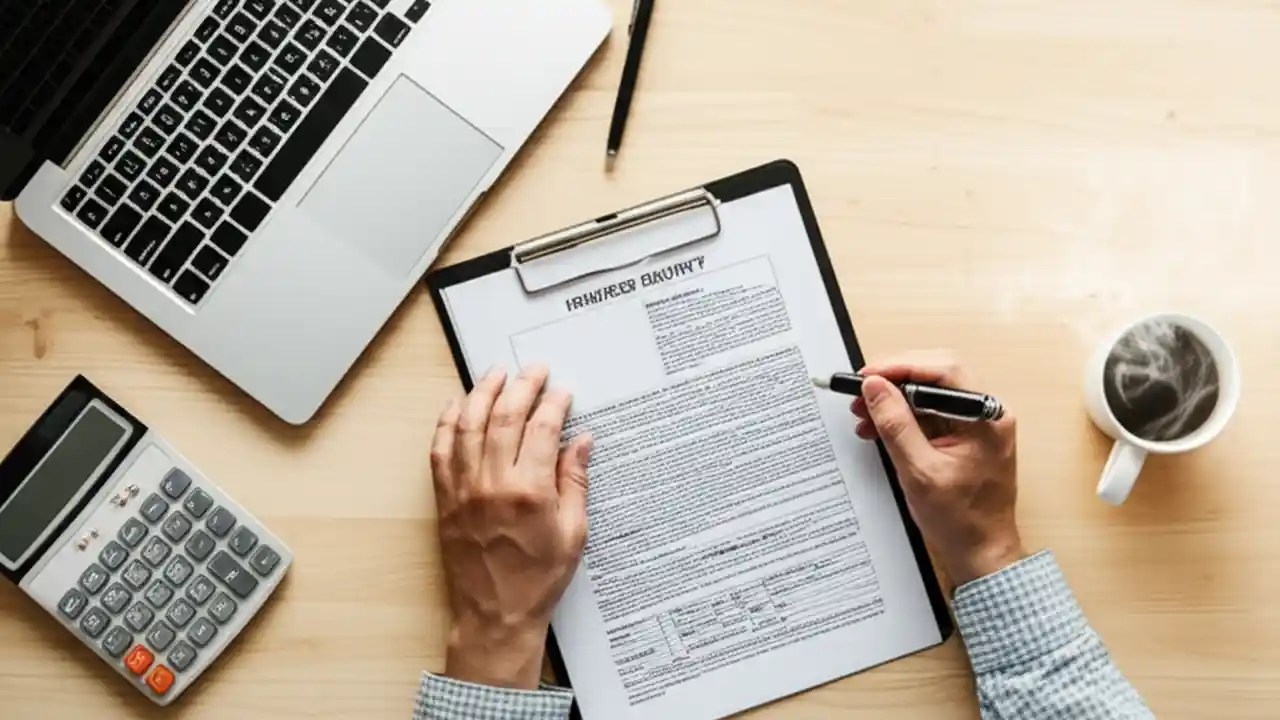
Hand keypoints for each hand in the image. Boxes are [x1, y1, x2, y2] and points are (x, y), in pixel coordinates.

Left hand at [430, 365, 592, 689]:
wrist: (496, 614)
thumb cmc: (538, 580)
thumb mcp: (573, 533)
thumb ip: (575, 482)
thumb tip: (581, 442)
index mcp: (530, 492)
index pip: (542, 429)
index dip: (554, 403)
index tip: (562, 391)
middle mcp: (493, 484)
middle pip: (505, 417)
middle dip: (522, 386)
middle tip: (534, 371)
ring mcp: (464, 489)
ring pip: (469, 425)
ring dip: (483, 393)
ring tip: (496, 374)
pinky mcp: (445, 499)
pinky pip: (440, 450)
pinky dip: (448, 423)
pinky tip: (458, 406)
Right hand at [852, 351, 1024, 586]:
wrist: (981, 552)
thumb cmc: (961, 520)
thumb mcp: (919, 471)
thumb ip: (896, 425)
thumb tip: (875, 388)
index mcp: (987, 417)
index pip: (943, 370)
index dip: (900, 366)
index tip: (867, 377)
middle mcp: (987, 413)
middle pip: (936, 373)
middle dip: (894, 379)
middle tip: (861, 391)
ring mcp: (976, 423)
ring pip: (930, 391)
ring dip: (894, 398)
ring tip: (863, 413)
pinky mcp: (963, 434)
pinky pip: (930, 411)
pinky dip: (902, 415)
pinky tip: (878, 426)